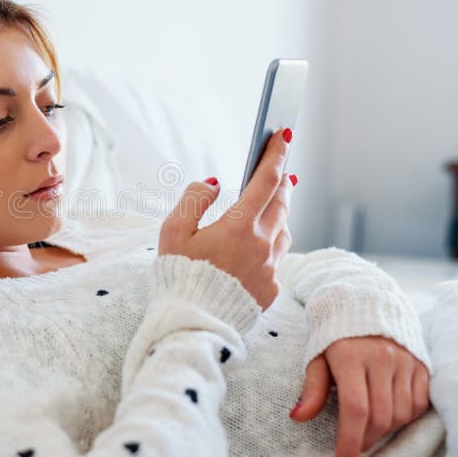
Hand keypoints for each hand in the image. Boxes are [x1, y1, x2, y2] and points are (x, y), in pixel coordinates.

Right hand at [157, 128, 296, 309]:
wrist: (192, 323)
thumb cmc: (178, 275)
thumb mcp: (173, 232)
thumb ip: (193, 199)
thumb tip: (215, 183)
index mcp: (238, 226)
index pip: (266, 180)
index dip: (276, 154)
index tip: (284, 135)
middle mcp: (261, 244)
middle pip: (282, 202)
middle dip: (282, 181)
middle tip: (280, 168)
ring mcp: (270, 268)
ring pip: (284, 229)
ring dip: (280, 212)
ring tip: (272, 203)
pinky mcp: (272, 288)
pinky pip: (278, 257)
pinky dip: (272, 243)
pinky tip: (260, 244)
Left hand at [290, 336, 429, 456]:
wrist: (363, 302)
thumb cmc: (334, 335)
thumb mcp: (317, 357)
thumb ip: (312, 389)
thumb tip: (298, 417)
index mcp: (350, 356)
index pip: (355, 408)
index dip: (350, 439)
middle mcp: (381, 358)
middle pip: (380, 415)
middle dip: (366, 438)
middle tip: (353, 444)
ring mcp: (404, 360)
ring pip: (401, 413)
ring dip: (386, 430)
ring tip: (369, 429)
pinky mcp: (421, 363)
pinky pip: (419, 403)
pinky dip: (406, 417)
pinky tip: (390, 415)